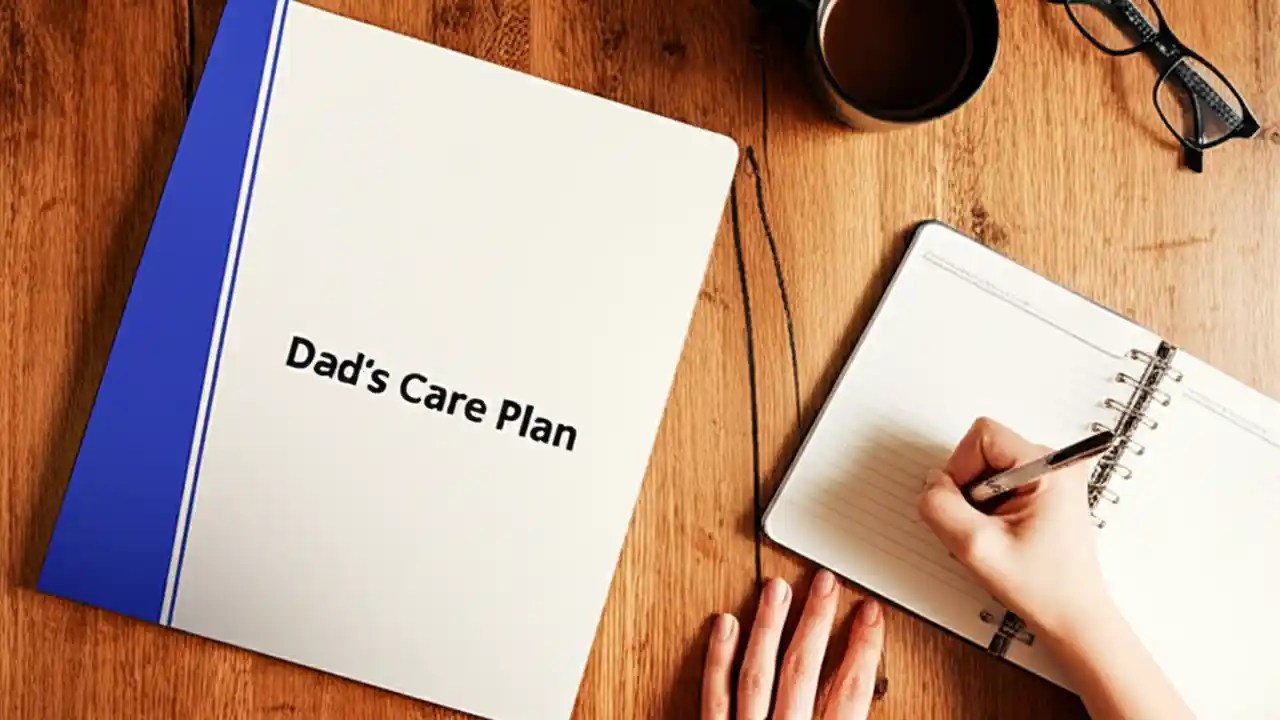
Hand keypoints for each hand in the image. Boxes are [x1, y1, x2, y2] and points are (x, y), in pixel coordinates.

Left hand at [701, 572, 884, 719]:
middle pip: (801, 671)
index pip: (850, 693)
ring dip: (768, 626)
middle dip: (816, 622)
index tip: (870, 613)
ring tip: (776, 588)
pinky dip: (719, 659)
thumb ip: (848, 718)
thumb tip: (868, 687)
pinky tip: (726, 624)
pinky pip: (715, 697)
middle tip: (825, 583)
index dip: (865, 649)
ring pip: (757, 674)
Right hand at [916, 417, 1109, 636]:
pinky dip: (989, 507)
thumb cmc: (1042, 587)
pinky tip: (1002, 533)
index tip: (966, 505)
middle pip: (984, 449)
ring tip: (995, 532)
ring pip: (988, 467)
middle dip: (969, 487)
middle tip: (983, 526)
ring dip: (978, 501)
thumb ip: (941, 507)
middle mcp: (1056, 464)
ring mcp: (1052, 476)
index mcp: (1048, 467)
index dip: (959, 467)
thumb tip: (931, 483)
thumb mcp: (976, 547)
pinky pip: (999, 482)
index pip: (982, 435)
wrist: (1073, 616)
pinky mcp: (1046, 490)